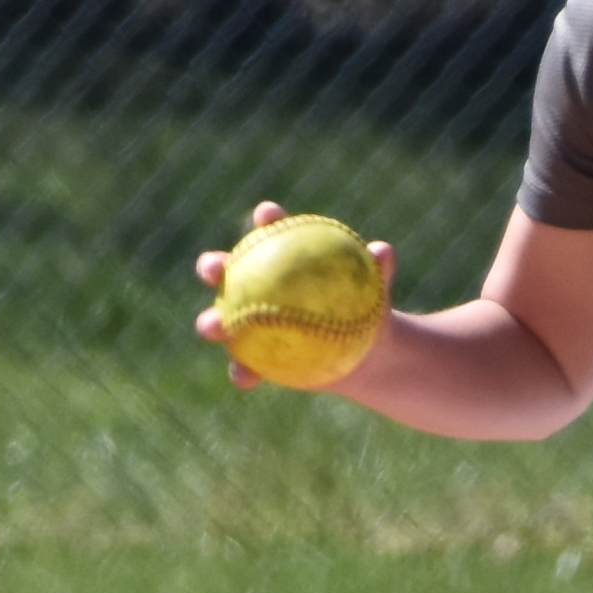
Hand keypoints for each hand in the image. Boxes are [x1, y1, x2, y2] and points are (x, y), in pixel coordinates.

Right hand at [191, 199, 394, 392]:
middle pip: (225, 271)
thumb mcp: (376, 289)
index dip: (265, 220)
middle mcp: (255, 286)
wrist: (362, 351)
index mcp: (279, 259)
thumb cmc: (366, 307)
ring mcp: (248, 323)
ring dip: (210, 322)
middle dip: (212, 266)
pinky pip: (243, 366)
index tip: (267, 214)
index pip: (270, 231)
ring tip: (214, 327)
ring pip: (221, 320)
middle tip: (216, 268)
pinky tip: (245, 378)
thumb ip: (378, 268)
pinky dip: (241, 372)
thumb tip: (382, 252)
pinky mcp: (253, 359)